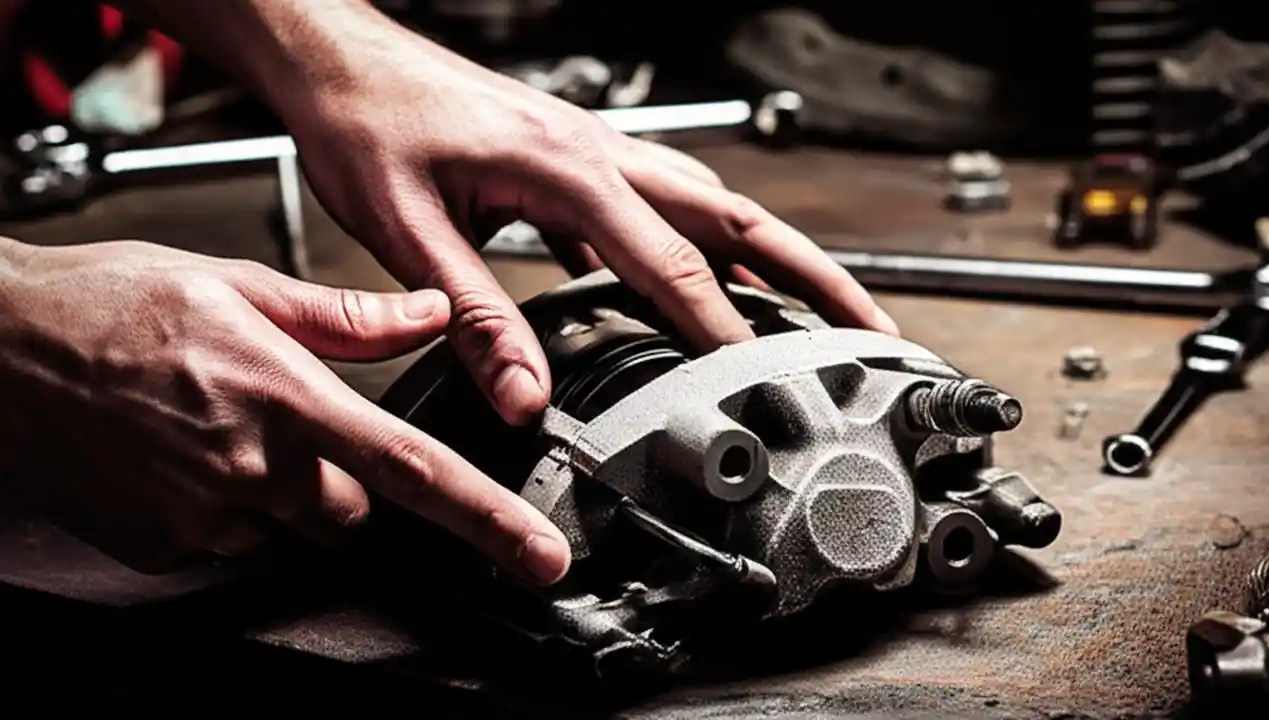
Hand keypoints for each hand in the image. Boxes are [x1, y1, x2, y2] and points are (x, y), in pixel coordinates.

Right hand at [0, 239, 569, 582]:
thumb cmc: (110, 304)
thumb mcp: (241, 286)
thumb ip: (348, 316)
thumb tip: (430, 316)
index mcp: (286, 398)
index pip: (411, 470)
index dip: (487, 518)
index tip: (536, 554)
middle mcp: (250, 468)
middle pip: (353, 510)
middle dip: (346, 478)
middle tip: (291, 420)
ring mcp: (204, 516)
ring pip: (292, 528)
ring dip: (282, 489)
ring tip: (223, 425)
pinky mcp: (163, 547)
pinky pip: (229, 540)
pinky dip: (226, 505)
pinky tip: (186, 454)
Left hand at [271, 7, 898, 426]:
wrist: (341, 58)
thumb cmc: (367, 124)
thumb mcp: (408, 231)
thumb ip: (477, 318)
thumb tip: (527, 396)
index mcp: (568, 172)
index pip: (671, 262)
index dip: (722, 328)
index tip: (764, 382)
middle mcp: (602, 155)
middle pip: (736, 217)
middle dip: (810, 276)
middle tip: (866, 325)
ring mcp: (599, 153)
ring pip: (716, 205)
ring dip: (775, 256)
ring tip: (820, 309)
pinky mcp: (581, 161)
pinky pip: (671, 205)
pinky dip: (713, 245)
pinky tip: (713, 281)